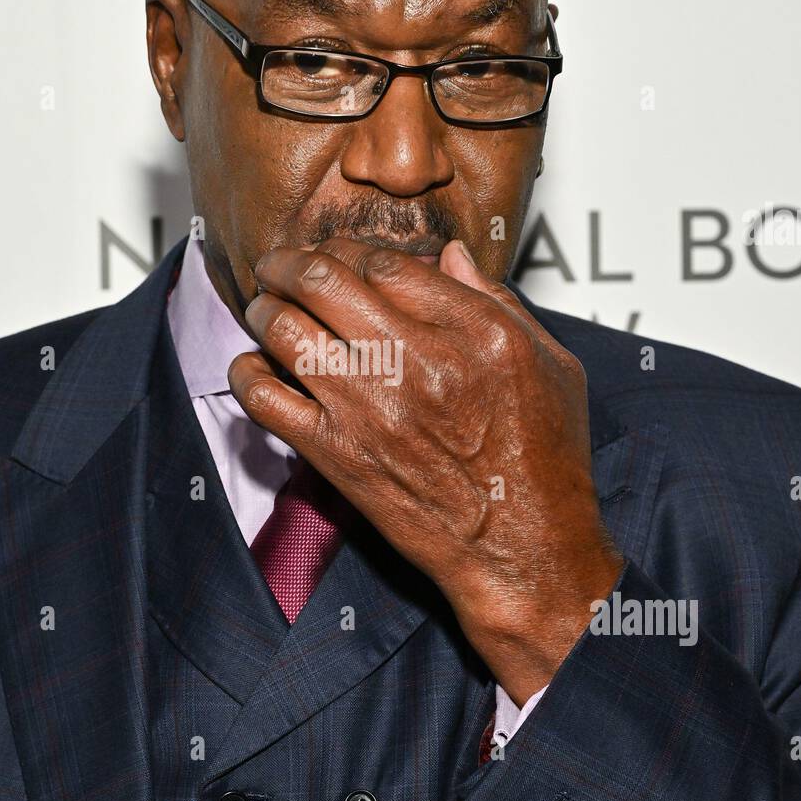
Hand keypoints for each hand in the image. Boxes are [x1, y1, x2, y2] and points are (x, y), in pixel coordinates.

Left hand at [227, 236, 622, 703]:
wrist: (521, 547)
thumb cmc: (545, 461)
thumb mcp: (553, 365)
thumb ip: (499, 302)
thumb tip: (451, 256)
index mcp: (475, 330)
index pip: (386, 262)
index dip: (353, 253)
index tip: (344, 260)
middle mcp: (417, 359)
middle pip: (324, 279)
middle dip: (291, 263)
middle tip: (280, 266)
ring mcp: (370, 407)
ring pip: (285, 328)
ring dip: (264, 309)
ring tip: (264, 309)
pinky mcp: (338, 454)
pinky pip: (266, 399)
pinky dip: (247, 375)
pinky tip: (254, 369)